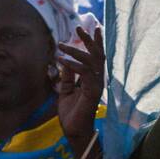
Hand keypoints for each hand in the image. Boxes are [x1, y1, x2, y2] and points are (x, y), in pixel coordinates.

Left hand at [56, 25, 104, 142]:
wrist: (74, 131)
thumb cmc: (72, 113)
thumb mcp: (66, 90)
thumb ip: (67, 76)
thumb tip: (64, 61)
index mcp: (91, 78)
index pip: (94, 57)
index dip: (93, 43)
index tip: (88, 29)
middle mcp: (96, 79)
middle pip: (97, 54)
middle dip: (89, 40)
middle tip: (79, 28)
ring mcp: (96, 85)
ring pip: (91, 61)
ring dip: (76, 50)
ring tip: (62, 44)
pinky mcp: (92, 92)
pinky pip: (84, 73)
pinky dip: (73, 65)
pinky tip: (63, 60)